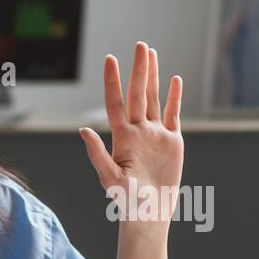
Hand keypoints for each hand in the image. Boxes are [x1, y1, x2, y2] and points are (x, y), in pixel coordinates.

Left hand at [79, 41, 183, 219]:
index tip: (110, 59)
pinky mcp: (172, 142)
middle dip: (139, 69)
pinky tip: (175, 80)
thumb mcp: (110, 178)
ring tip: (152, 53)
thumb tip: (82, 131)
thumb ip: (97, 154)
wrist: (150, 213)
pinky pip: (173, 114)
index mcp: (123, 137)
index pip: (116, 102)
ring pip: (154, 99)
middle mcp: (138, 131)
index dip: (113, 81)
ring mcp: (156, 134)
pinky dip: (175, 97)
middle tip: (140, 44)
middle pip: (138, 94)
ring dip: (154, 76)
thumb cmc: (127, 201)